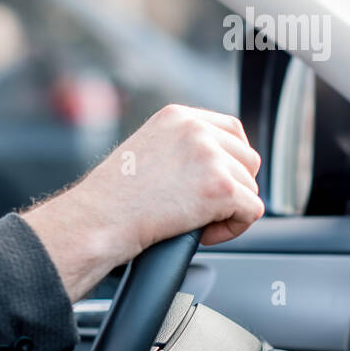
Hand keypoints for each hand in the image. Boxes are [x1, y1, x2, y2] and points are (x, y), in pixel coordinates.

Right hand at [22, 104, 264, 299]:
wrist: (98, 219)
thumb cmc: (111, 198)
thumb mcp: (145, 150)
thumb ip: (180, 147)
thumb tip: (214, 165)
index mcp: (177, 116)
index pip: (232, 129)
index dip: (232, 159)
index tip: (218, 180)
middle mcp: (196, 130)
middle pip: (248, 158)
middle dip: (234, 186)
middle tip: (202, 208)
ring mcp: (211, 157)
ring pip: (250, 187)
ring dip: (229, 210)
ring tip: (194, 222)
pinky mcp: (220, 188)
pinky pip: (251, 211)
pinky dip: (232, 228)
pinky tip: (203, 233)